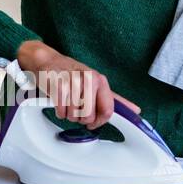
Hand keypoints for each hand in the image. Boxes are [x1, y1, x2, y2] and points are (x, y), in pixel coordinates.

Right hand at [16, 40, 140, 129]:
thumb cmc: (72, 73)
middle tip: (76, 108)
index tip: (93, 122)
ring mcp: (72, 82)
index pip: (107, 111)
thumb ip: (114, 99)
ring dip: (69, 115)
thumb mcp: (95, 83)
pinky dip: (59, 111)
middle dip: (81, 118)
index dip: (99, 122)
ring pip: (74, 116)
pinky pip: (61, 112)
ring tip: (67, 103)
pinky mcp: (57, 86)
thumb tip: (135, 110)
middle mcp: (88, 79)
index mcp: (100, 81)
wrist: (48, 60)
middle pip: (88, 116)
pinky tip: (59, 101)